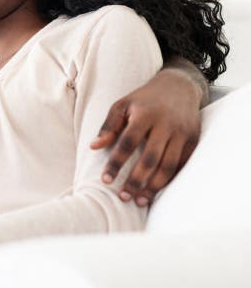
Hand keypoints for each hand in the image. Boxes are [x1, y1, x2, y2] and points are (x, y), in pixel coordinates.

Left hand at [90, 68, 200, 205]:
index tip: (106, 180)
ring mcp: (182, 134)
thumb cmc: (144, 99)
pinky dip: (169, 180)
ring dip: (153, 186)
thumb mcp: (122, 105)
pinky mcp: (194, 141)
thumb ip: (108, 126)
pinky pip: (182, 166)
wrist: (179, 86)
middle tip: (123, 197)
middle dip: (136, 181)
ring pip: (168, 166)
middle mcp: (166, 125)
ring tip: (139, 201)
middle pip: (150, 159)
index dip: (116, 163)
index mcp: (145, 115)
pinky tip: (156, 190)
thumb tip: (93, 147)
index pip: (128, 143)